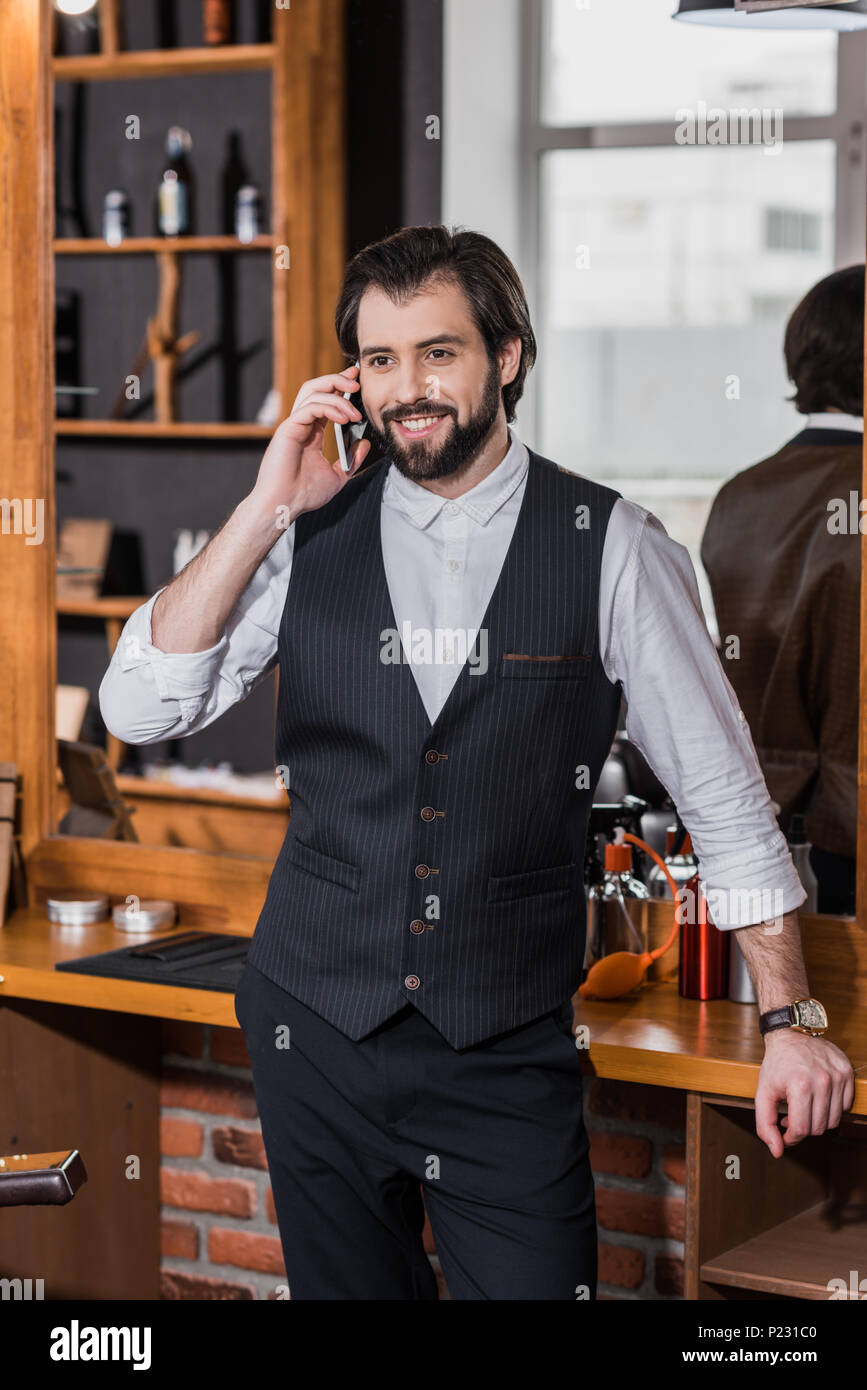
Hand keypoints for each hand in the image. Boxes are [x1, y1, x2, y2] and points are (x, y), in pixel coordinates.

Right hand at [250, 365, 370, 519]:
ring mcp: (293, 425)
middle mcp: (301, 425)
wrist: (285, 505)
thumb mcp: (338, 476)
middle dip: (337, 379)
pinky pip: (310, 407)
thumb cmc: (305, 494)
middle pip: (316, 388)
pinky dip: (329, 407)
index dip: (339, 387)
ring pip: (312, 392)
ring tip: (355, 412)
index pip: (325, 401)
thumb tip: (364, 443)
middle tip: (356, 380)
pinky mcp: (288, 428)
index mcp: (311, 433)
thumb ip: (351, 460)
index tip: (356, 381)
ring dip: (338, 396)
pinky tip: (344, 418)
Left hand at [755, 1029, 854, 1156]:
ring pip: (833, 1121)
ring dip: (817, 1119)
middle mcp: (822, 1081)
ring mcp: (837, 1076)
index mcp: (800, 1086)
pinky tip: (817, 1098)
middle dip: (803, 1128)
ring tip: (803, 1107)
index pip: (801, 1130)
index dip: (790, 1138)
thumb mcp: (763, 1092)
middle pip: (818, 1128)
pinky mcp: (847, 1072)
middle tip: (791, 1115)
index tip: (783, 1132)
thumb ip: (765, 1124)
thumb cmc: (776, 1064)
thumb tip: (778, 1151)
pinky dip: (831, 1108)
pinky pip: (844, 1106)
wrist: (790, 1033)